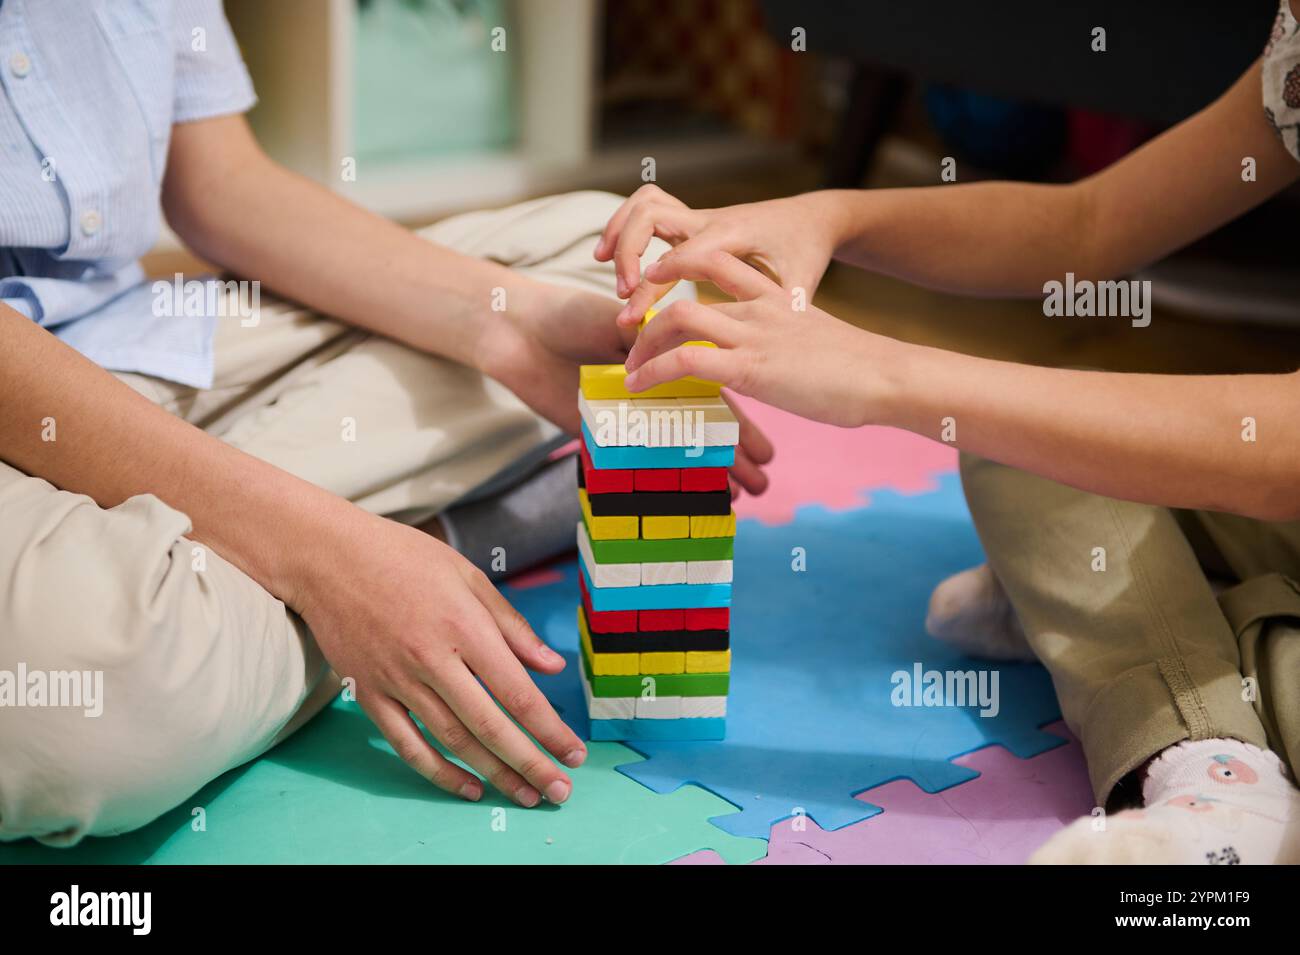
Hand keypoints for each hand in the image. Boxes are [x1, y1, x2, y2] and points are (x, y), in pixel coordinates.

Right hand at [295, 507, 586, 806]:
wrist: (326, 556)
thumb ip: (512, 626)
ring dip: (492, 773)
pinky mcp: (368, 692)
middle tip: (559, 791)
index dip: (549, 728)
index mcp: (463, 625)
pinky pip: (406, 744)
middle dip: (530, 763)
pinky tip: (468, 788)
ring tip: (524, 794)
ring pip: (451, 740)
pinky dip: (438, 772)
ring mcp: (396, 679)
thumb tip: (552, 666)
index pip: (516, 691)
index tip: (574, 752)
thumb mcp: (468, 576)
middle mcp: (431, 658)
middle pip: (489, 725)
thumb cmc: (403, 557)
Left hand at [476, 279, 773, 494]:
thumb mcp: (626, 324)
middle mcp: (652, 392)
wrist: (520, 331)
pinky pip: (640, 461)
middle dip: (733, 456)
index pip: (712, 395)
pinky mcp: (600, 434)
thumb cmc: (573, 315)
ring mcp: (629, 416)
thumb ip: (657, 351)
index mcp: (665, 360)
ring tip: (739, 499)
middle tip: (763, 485)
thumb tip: (695, 373)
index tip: (765, 448)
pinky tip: (692, 496)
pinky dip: (665, 478)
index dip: (739, 423)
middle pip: (701, 429)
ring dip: (708, 473)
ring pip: (677, 450)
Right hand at [594, 185, 839, 327]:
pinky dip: (625, 223)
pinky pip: (649, 208)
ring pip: (644, 204)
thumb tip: (755, 350)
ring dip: (618, 229)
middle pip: (651, 216)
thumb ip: (773, 312)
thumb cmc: (805, 253)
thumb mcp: (798, 286)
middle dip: (628, 252)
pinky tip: (614, 252)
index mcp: (731, 237)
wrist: (811, 219)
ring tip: (601, 262)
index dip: (649, 284)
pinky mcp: (693, 219)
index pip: (679, 256)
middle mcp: (710, 220)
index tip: (632, 317)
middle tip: (621, 294)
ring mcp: (699, 216)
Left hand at [623, 250, 905, 428]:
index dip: (681, 267)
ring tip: (629, 369)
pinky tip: (639, 387)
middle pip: (686, 287)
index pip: (717, 262)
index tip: (660, 292)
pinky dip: (653, 373)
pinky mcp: (750, 368)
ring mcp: (752, 336)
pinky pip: (686, 361)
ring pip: (677, 317)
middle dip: (649, 311)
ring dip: (643, 342)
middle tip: (631, 340)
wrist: (889, 376)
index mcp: (776, 298)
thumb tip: (785, 369)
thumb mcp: (819, 345)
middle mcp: (758, 309)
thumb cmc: (864, 370)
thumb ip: (792, 346)